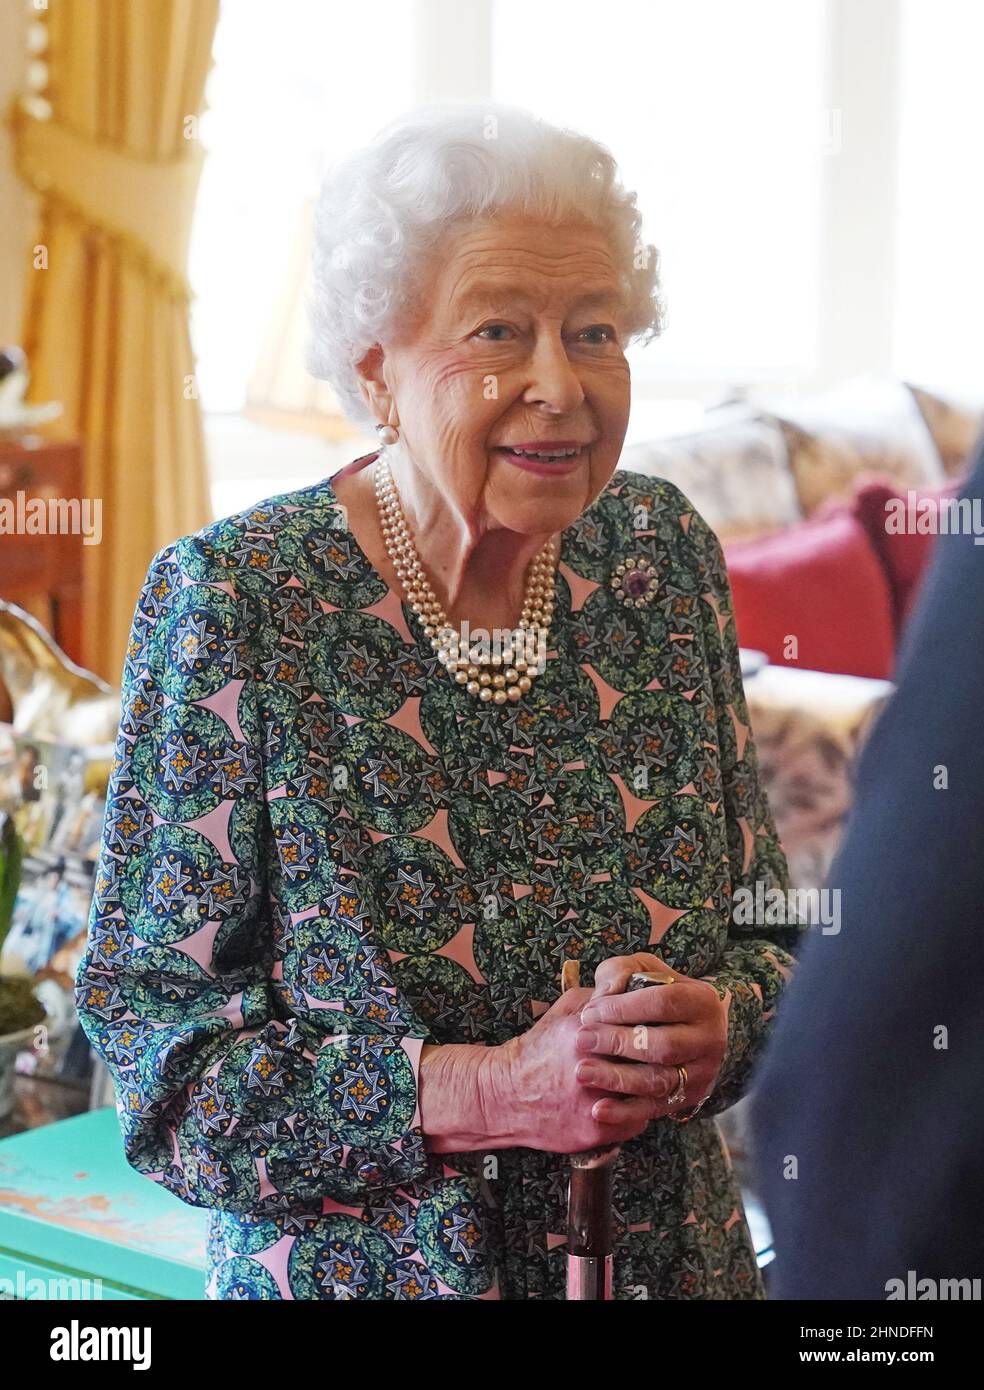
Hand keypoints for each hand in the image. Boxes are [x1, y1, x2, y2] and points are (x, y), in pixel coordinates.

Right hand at [490, 987, 654, 1152]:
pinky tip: (632, 1100)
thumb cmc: (538, 1050)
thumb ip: (597, 997)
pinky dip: (640, 1111)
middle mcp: (590, 1069)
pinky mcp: (595, 1130)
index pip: (639, 1026)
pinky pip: (638, 1121)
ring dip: (655, 1085)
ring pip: (649, 1095)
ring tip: (653, 1076)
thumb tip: (631, 987)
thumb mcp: (562, 1011)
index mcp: (585, 1034)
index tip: (663, 1026)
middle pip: (650, 1062)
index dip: (656, 1026)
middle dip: (662, 1057)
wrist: (506, 1095)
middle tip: (667, 1053)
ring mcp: (594, 1103)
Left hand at [574, 951, 727, 1123]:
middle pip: (663, 1045)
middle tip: (581, 1040)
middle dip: (617, 1043)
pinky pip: (655, 1109)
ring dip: (617, 1079)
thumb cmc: (653, 992)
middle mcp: (710, 1039)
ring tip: (582, 1072)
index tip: (589, 1013)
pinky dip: (625, 1112)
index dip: (623, 1008)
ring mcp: (702, 1072)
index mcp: (702, 1001)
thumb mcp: (642, 971)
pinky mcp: (688, 1099)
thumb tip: (606, 994)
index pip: (663, 1002)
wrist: (685, 1027)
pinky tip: (598, 1110)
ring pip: (659, 1080)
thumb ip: (622, 971)